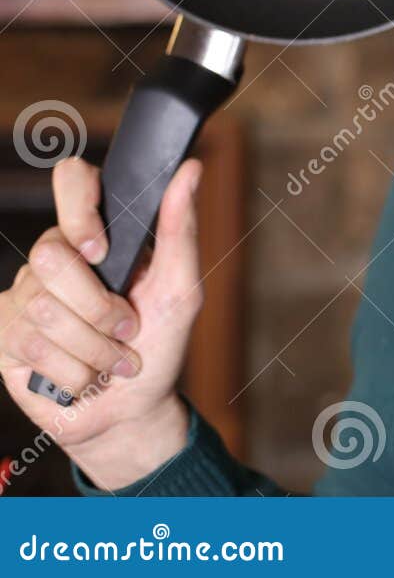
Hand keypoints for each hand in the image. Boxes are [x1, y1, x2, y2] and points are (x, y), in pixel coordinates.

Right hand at [0, 156, 203, 488]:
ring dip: (94, 346)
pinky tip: (84, 375)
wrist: (133, 408)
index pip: (71, 181)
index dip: (78, 206)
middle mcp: (54, 258)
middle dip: (100, 306)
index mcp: (96, 235)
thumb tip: (191, 170)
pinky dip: (73, 369)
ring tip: (114, 358)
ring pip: (44, 308)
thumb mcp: (181, 288)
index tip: (100, 249)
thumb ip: (181, 229)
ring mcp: (23, 296)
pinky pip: (30, 344)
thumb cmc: (159, 344)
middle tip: (128, 327)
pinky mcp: (4, 336)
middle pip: (51, 256)